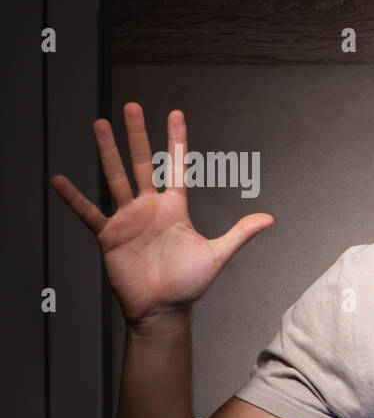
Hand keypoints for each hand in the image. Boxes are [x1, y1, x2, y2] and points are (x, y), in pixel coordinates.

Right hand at [50, 103, 272, 325]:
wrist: (163, 311)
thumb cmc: (189, 285)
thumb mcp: (218, 255)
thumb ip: (240, 233)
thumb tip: (269, 218)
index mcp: (175, 208)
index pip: (176, 166)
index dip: (176, 140)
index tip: (175, 113)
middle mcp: (150, 208)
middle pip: (142, 163)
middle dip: (137, 135)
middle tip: (131, 106)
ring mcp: (128, 219)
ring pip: (115, 177)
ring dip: (107, 151)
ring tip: (98, 125)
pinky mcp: (109, 235)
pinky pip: (89, 212)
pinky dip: (74, 198)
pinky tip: (60, 180)